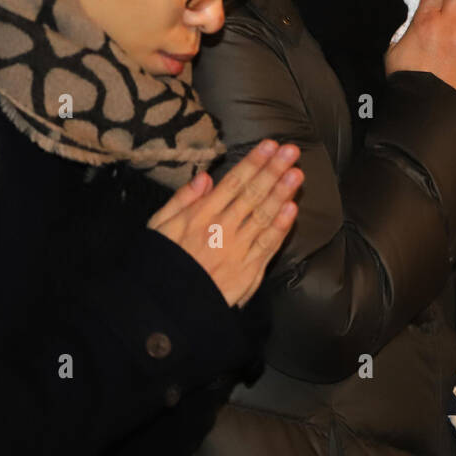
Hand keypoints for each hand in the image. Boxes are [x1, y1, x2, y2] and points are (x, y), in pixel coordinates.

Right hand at [147, 139, 302, 306]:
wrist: (163, 310)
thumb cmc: (159, 265)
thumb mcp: (158, 228)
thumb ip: (181, 200)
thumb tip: (204, 176)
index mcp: (199, 216)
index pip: (233, 183)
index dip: (253, 162)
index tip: (270, 144)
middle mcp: (221, 229)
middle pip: (252, 195)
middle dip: (274, 170)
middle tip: (292, 150)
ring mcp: (237, 251)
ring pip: (264, 216)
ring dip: (282, 193)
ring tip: (297, 173)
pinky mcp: (248, 273)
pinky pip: (267, 246)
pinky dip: (281, 228)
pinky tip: (292, 209)